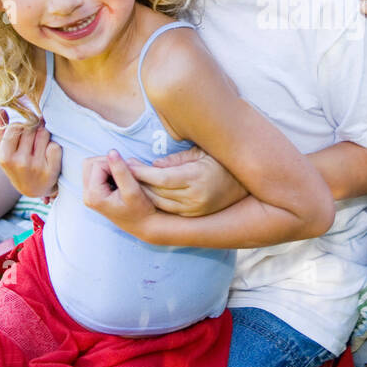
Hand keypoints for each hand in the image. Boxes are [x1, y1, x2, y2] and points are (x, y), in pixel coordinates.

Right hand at [0, 109, 60, 198]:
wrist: (33, 190)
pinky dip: (54, 147)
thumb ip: (0, 130)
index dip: (21, 127)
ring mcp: (36, 167)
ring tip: (40, 147)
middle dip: (34, 130)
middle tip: (33, 142)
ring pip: (44, 134)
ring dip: (44, 136)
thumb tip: (1, 109)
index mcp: (4, 157)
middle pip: (31, 129)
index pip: (15, 127)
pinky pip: (55, 146)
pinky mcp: (51, 171)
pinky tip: (49, 155)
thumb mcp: (4, 151)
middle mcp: (19, 163)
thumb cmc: (17, 165)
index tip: (23, 134)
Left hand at [83, 150, 159, 241]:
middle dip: (107, 162)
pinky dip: (107, 172)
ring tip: (123, 176)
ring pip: (91, 167)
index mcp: (94, 195)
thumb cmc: (140, 210)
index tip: (128, 172)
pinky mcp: (94, 194)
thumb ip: (121, 170)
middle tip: (124, 171)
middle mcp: (87, 195)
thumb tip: (111, 151)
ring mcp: (89, 195)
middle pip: (89, 164)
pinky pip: (95, 173)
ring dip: (108, 166)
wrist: (143, 225)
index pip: (98, 165)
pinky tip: (119, 181)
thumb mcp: (132, 190)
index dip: (114, 163)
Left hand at [125, 146, 247, 216]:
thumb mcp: (201, 153)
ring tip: (129, 181)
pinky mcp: (194, 214)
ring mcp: (195, 209)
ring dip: (142, 193)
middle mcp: (195, 198)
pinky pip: (168, 209)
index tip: (127, 164)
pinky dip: (154, 201)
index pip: (161, 178)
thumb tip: (155, 165)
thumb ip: (177, 160)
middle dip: (137, 182)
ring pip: (160, 204)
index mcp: (197, 178)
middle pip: (157, 193)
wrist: (244, 184)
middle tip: (122, 171)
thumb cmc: (221, 161)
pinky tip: (144, 192)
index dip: (142, 172)